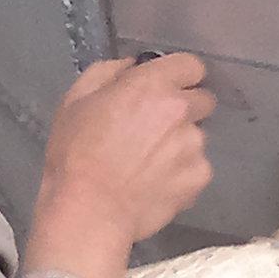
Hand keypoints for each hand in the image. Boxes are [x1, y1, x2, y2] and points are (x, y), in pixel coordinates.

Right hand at [24, 54, 214, 277]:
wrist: (89, 211)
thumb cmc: (75, 153)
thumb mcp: (76, 100)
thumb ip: (109, 72)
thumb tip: (132, 67)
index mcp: (153, 86)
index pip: (192, 65)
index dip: (179, 75)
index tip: (165, 88)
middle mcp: (182, 112)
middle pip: (203, 100)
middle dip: (184, 109)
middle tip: (154, 128)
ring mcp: (195, 147)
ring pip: (197, 136)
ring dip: (181, 143)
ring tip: (149, 163)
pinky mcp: (199, 179)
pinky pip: (197, 167)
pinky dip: (182, 173)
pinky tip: (156, 183)